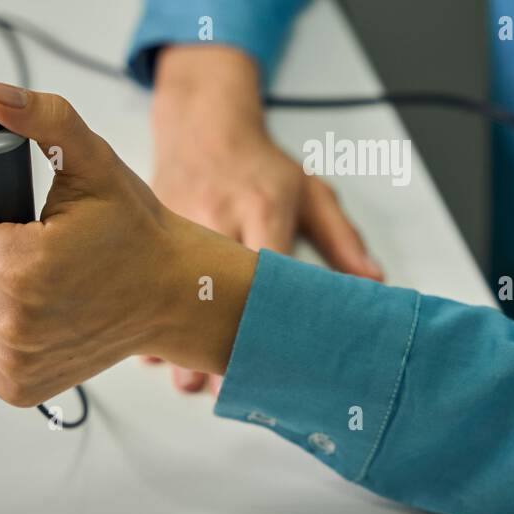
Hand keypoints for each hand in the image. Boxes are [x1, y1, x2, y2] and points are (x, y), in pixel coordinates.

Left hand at [0, 82, 255, 408]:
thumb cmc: (135, 230)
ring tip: (33, 273)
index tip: (7, 210)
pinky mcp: (15, 385)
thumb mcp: (94, 163)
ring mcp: (13, 359)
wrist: (175, 295)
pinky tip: (29, 305)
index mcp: (22, 265)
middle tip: (28, 239)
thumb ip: (42, 120)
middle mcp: (12, 320)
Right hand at [147, 45, 381, 393]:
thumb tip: (372, 285)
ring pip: (163, 294)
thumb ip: (342, 241)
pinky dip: (149, 319)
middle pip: (205, 291)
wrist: (202, 124)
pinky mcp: (143, 234)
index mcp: (261, 209)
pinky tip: (158, 351)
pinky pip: (141, 287)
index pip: (262, 270)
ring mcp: (172, 226)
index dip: (259, 318)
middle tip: (215, 388)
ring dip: (171, 340)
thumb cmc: (259, 165)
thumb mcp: (309, 192)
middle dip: (205, 345)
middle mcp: (214, 217)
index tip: (263, 360)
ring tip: (185, 380)